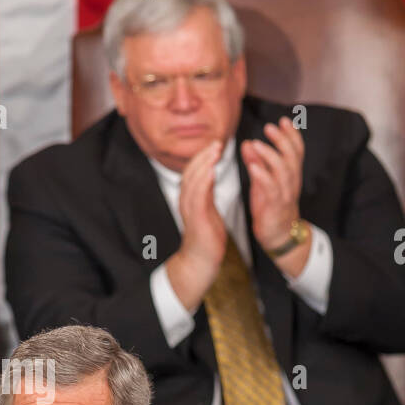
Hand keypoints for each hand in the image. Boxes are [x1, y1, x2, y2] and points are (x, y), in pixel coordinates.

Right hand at [165, 140, 227, 312]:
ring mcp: (190, 210)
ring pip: (193, 181)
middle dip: (203, 155)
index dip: (203, 156)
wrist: (201, 262)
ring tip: (215, 151)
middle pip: (191, 172)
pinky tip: (211, 171)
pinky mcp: (196, 219)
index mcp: (191, 199)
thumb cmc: (207, 238)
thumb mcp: (208, 210)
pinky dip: (203, 182)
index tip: (216, 144)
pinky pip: (198, 197)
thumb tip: (210, 175)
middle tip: (217, 141)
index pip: (194, 172)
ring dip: (204, 164)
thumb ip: (207, 192)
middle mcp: (187, 202)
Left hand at [242, 117, 305, 257]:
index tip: (284, 120)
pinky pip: (272, 189)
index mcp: (290, 174)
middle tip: (270, 127)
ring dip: (270, 155)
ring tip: (256, 144)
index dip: (292, 135)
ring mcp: (285, 193)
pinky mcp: (276, 205)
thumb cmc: (271, 206)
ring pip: (283, 170)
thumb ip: (257, 162)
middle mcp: (291, 181)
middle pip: (291, 156)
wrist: (278, 235)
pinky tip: (253, 167)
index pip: (296, 150)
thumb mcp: (263, 181)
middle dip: (282, 140)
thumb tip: (247, 144)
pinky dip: (263, 176)